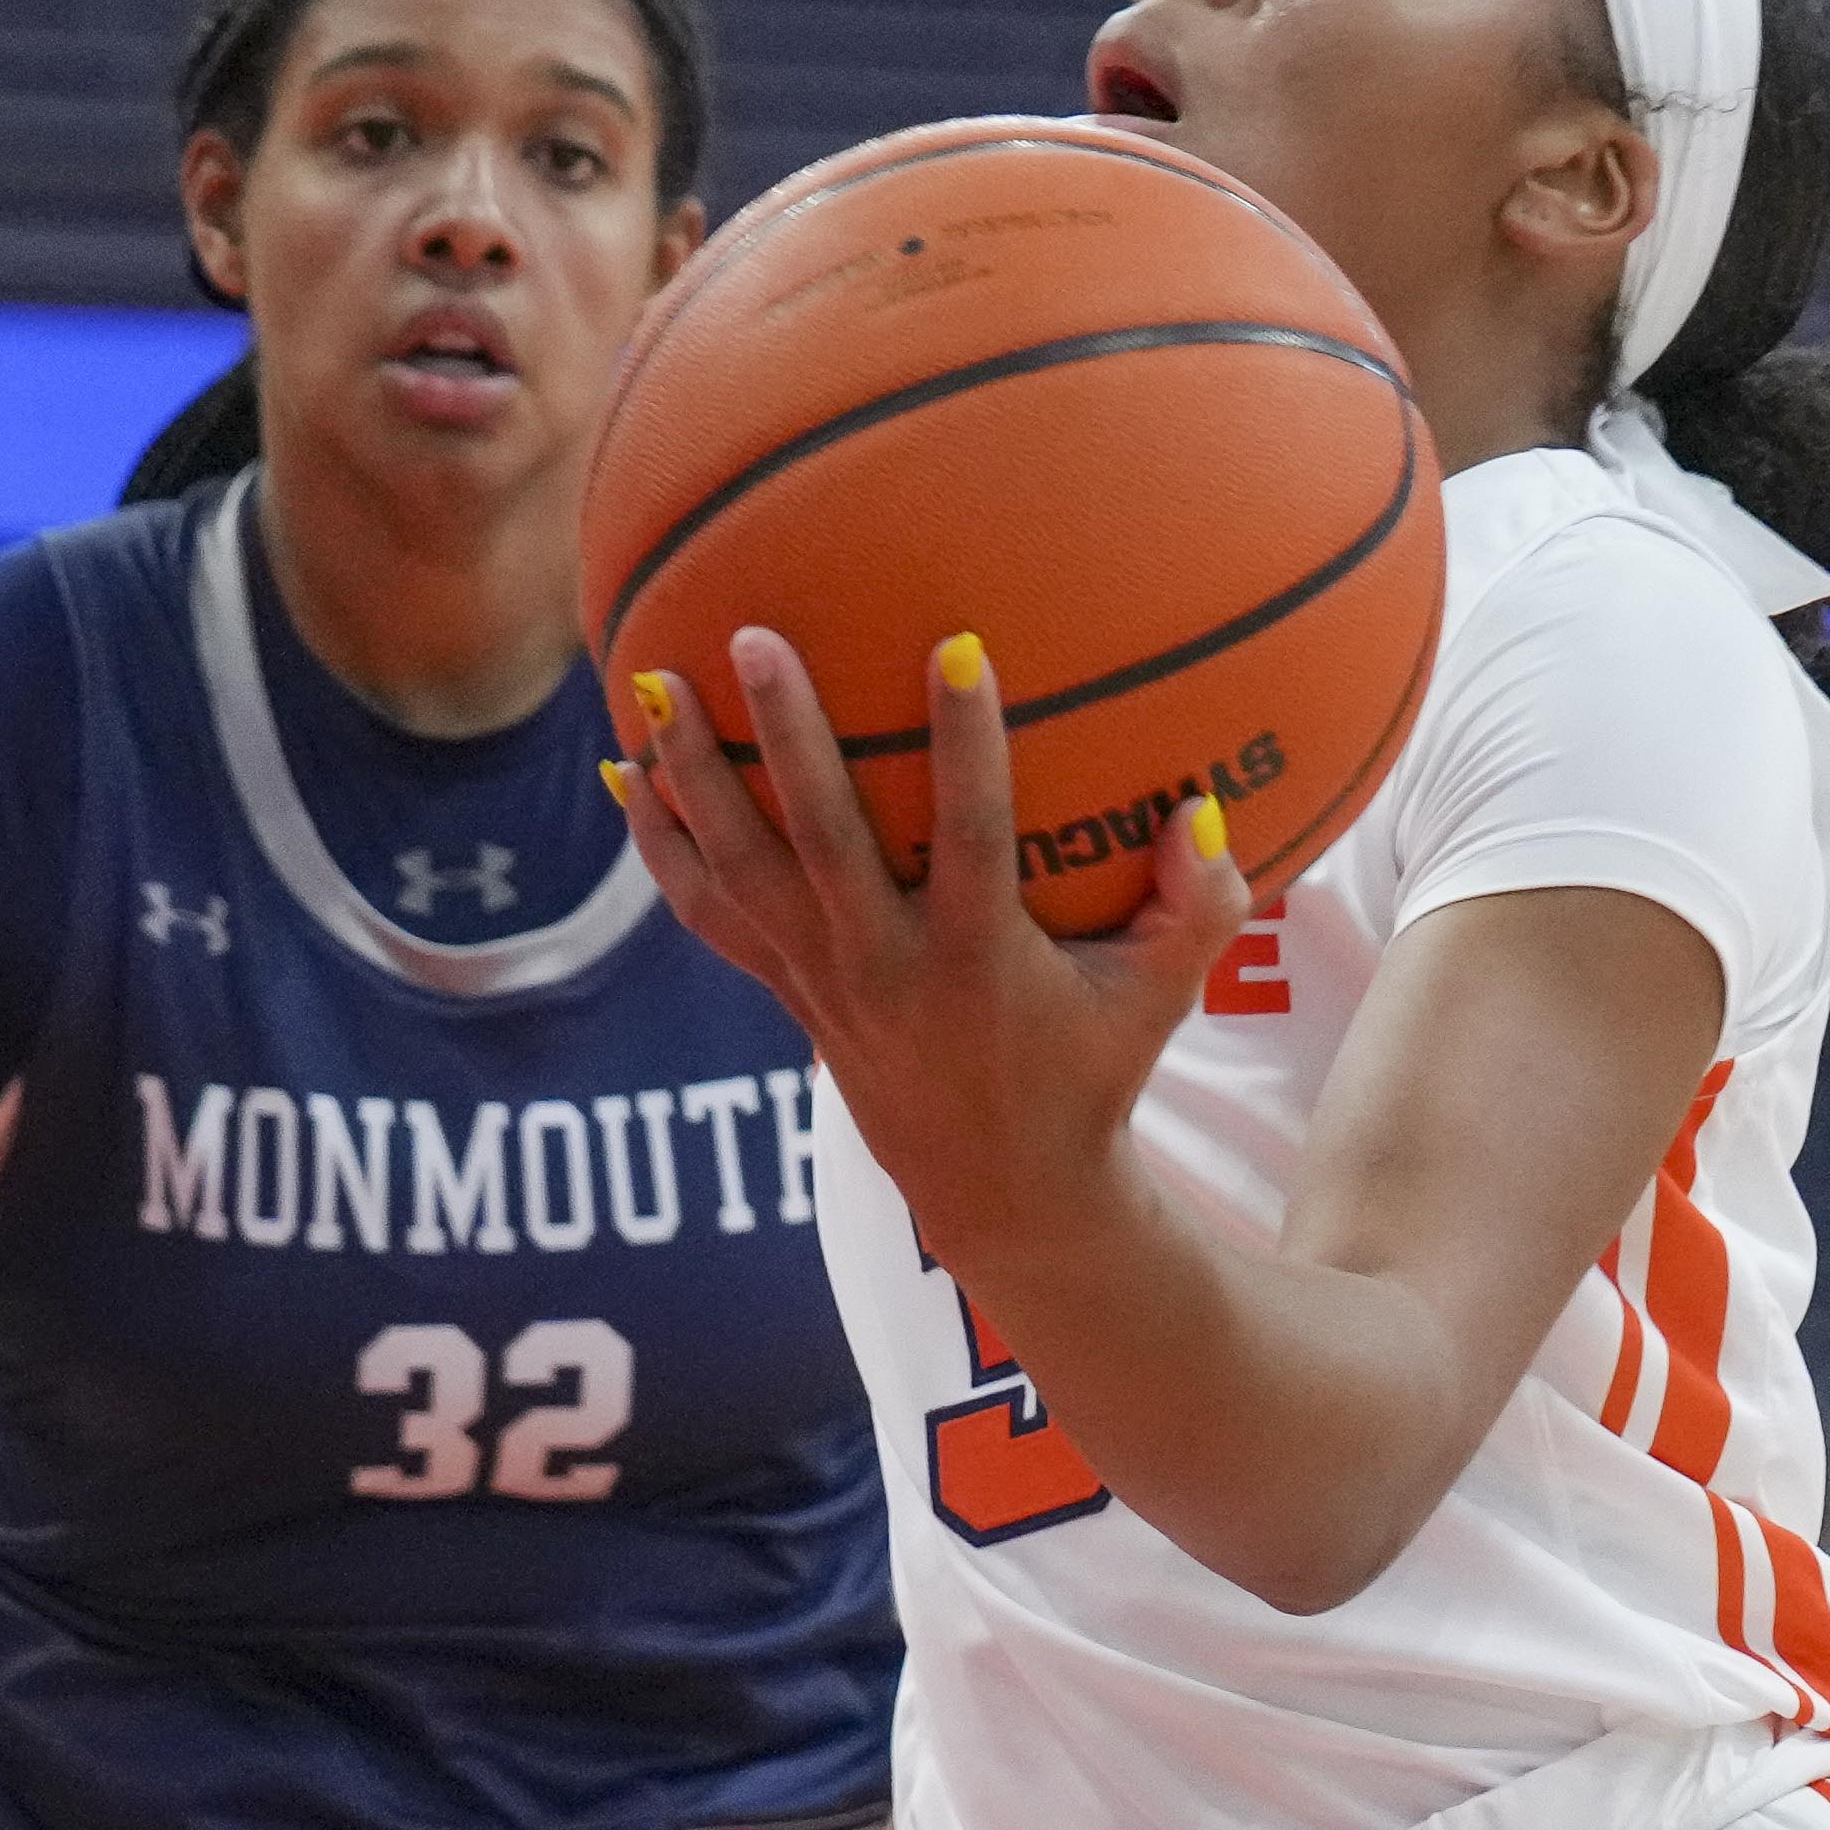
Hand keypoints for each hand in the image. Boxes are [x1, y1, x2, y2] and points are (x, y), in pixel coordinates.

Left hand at [613, 627, 1251, 1259]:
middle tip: (753, 639)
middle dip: (784, 739)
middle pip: (819, 841)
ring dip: (692, 778)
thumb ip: (1200, 910)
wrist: (998, 1190)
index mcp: (978, 959)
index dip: (965, 746)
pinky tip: (623, 771)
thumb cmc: (1091, 1071)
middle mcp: (885, 965)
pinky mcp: (785, 988)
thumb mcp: (1160, 1002)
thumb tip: (1207, 810)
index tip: (956, 646)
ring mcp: (822, 979)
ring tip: (652, 682)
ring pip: (740, 870)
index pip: (971, 837)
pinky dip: (661, 846)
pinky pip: (707, 912)